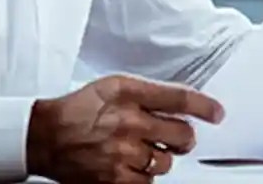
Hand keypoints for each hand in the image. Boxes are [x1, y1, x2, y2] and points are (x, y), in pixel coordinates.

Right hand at [26, 73, 224, 182]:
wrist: (45, 136)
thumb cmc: (78, 110)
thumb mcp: (112, 86)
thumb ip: (146, 92)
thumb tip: (180, 102)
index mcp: (128, 93)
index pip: (179, 98)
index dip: (204, 106)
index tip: (217, 113)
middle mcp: (128, 122)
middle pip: (182, 134)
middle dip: (183, 137)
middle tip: (176, 136)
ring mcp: (122, 153)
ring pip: (167, 161)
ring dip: (160, 157)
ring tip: (139, 150)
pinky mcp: (115, 179)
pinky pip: (148, 181)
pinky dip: (143, 175)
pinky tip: (129, 164)